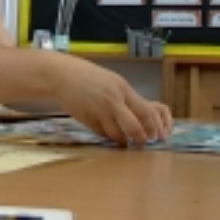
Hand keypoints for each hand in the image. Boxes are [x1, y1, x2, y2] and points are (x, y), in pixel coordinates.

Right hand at [47, 56, 172, 145]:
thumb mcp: (114, 82)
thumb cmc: (90, 77)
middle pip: (134, 128)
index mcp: (123, 89)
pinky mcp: (87, 121)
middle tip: (143, 143)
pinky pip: (103, 135)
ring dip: (124, 141)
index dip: (154, 127)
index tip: (157, 136)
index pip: (146, 112)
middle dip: (141, 139)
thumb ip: (128, 98)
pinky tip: (109, 134)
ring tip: (125, 141)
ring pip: (118, 136)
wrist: (62, 76)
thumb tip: (144, 116)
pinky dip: (108, 137)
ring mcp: (99, 112)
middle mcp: (113, 101)